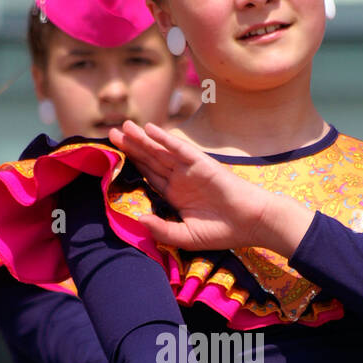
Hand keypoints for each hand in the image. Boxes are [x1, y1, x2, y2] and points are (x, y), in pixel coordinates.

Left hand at [107, 120, 275, 253]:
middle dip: (131, 146)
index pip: (149, 176)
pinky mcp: (201, 164)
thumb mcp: (186, 237)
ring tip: (124, 126)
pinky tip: (150, 128)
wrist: (251, 223)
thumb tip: (139, 220)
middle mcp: (180, 179)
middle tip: (111, 132)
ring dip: (142, 139)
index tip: (113, 154)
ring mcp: (190, 170)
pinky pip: (180, 149)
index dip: (132, 164)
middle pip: (150, 159)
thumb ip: (162, 229)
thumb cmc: (223, 232)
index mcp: (175, 195)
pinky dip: (165, 139)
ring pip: (160, 151)